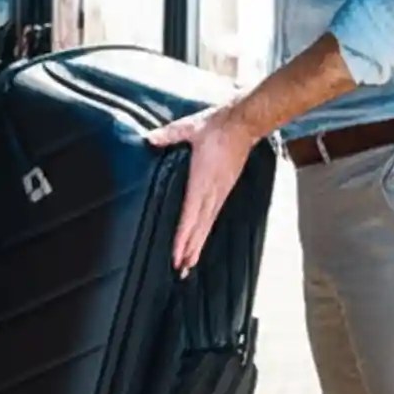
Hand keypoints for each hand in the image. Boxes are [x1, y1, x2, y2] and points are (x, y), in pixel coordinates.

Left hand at [145, 102, 257, 277]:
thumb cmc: (217, 125)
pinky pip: (213, 215)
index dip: (183, 237)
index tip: (177, 255)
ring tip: (190, 264)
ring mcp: (220, 191)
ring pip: (207, 224)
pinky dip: (205, 230)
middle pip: (200, 227)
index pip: (190, 215)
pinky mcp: (224, 188)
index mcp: (202, 180)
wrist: (244, 123)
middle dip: (190, 250)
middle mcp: (212, 191)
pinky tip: (201, 238)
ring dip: (198, 245)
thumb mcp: (189, 127)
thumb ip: (169, 135)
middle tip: (181, 271)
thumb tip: (149, 139)